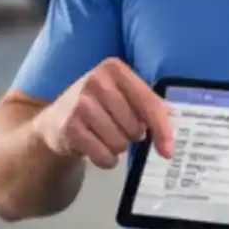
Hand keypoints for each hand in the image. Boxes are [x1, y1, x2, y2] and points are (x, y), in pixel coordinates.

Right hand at [34, 58, 173, 168]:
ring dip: (117, 147)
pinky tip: (95, 147)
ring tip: (104, 135)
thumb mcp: (122, 94)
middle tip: (118, 128)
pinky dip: (105, 159)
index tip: (168, 150)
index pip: (149, 102)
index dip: (162, 129)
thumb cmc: (98, 106)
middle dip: (131, 135)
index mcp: (114, 69)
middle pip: (135, 126)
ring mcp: (81, 105)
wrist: (55, 120)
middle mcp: (96, 82)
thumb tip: (172, 128)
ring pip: (120, 143)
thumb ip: (148, 105)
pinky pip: (104, 156)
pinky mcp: (71, 128)